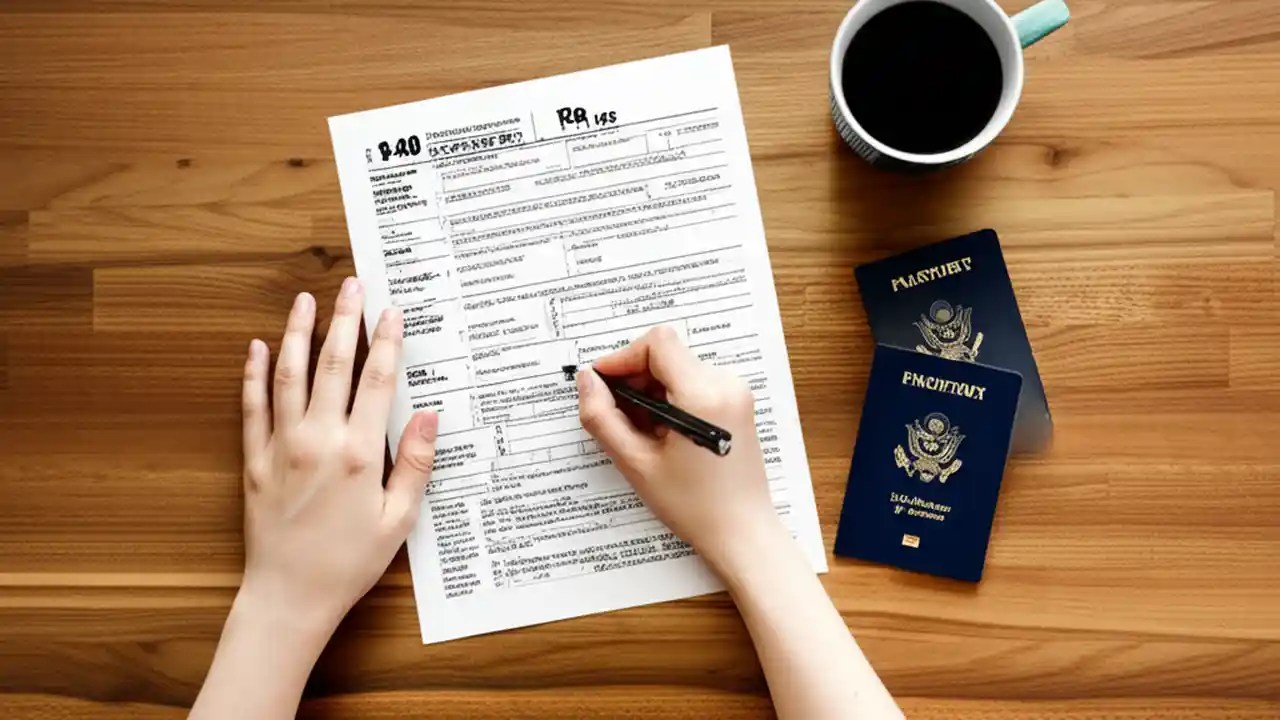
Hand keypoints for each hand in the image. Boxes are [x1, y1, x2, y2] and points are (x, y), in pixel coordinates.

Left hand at [237, 277, 437, 638]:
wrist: (289, 597)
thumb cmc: (349, 563)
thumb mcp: (399, 520)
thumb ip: (413, 464)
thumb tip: (428, 415)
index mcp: (358, 453)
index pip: (377, 381)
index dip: (387, 342)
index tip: (392, 311)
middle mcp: (318, 440)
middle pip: (333, 365)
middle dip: (345, 320)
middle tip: (352, 285)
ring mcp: (282, 447)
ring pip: (289, 375)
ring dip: (298, 332)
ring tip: (305, 299)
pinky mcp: (255, 461)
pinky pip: (252, 407)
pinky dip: (255, 374)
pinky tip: (259, 347)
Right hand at [575, 326, 780, 568]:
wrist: (742, 532)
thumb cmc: (695, 506)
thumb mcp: (637, 463)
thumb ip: (603, 417)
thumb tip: (588, 382)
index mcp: (704, 394)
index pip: (657, 343)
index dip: (622, 358)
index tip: (602, 383)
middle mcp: (725, 384)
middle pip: (666, 354)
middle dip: (634, 378)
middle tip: (616, 416)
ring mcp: (735, 392)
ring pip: (677, 368)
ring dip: (651, 391)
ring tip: (639, 433)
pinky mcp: (736, 403)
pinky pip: (693, 383)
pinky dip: (669, 399)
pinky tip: (660, 434)